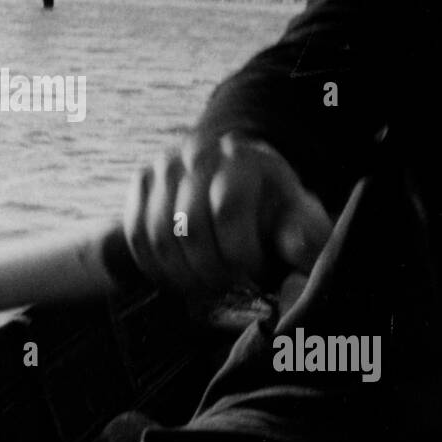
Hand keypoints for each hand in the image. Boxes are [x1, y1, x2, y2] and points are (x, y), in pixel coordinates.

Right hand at [123, 131, 332, 296]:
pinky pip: (136, 235)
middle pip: (189, 226)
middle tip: (227, 289)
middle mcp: (198, 152)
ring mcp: (163, 166)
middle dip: (209, 271)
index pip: (227, 210)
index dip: (238, 255)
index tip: (253, 275)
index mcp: (243, 157)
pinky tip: (179, 280)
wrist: (241, 182)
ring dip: (182, 274)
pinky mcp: (141, 183)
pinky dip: (155, 267)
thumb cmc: (274, 209)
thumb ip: (304, 236)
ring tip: (205, 288)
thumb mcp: (298, 219)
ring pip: (158, 235)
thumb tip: (301, 253)